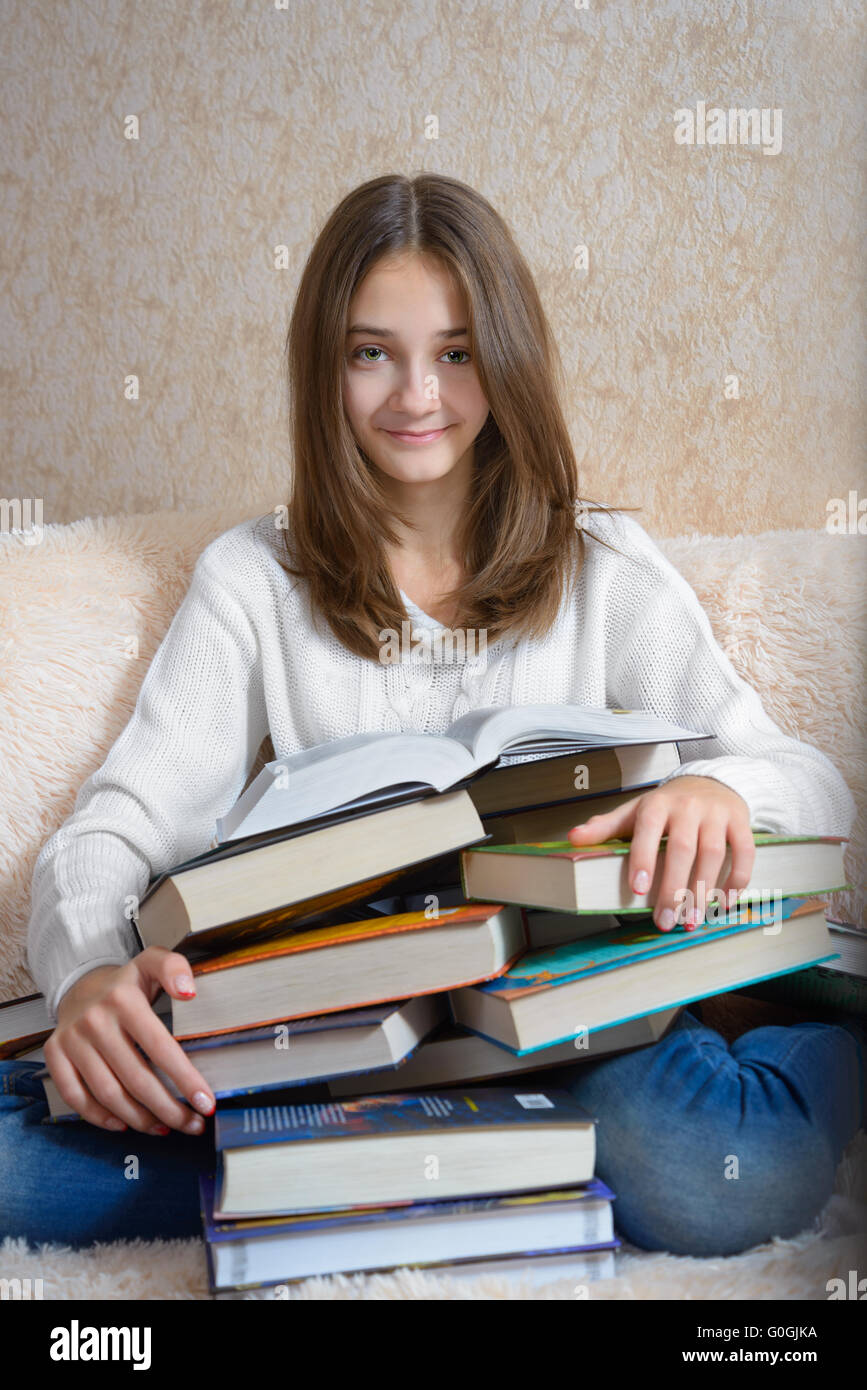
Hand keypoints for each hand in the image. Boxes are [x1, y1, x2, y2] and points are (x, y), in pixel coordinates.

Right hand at [44, 946, 215, 1134]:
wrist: (81, 986)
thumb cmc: (127, 984)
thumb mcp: (153, 963)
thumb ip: (174, 968)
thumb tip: (189, 992)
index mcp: (124, 999)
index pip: (160, 1048)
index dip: (185, 1079)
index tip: (206, 1103)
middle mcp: (95, 1020)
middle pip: (136, 1079)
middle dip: (169, 1109)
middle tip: (192, 1125)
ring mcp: (72, 1040)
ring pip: (108, 1094)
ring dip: (140, 1119)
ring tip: (165, 1127)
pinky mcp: (55, 1055)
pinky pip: (76, 1098)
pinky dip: (101, 1118)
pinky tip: (126, 1124)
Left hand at [566, 775, 755, 930]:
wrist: (711, 781)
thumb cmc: (667, 805)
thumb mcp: (635, 811)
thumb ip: (606, 827)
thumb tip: (572, 839)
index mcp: (657, 804)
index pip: (648, 830)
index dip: (643, 859)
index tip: (637, 889)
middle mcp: (688, 806)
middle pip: (681, 848)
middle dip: (673, 887)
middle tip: (665, 920)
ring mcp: (716, 813)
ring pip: (714, 853)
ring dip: (704, 890)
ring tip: (693, 919)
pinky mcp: (741, 821)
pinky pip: (744, 852)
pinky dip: (737, 880)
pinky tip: (725, 902)